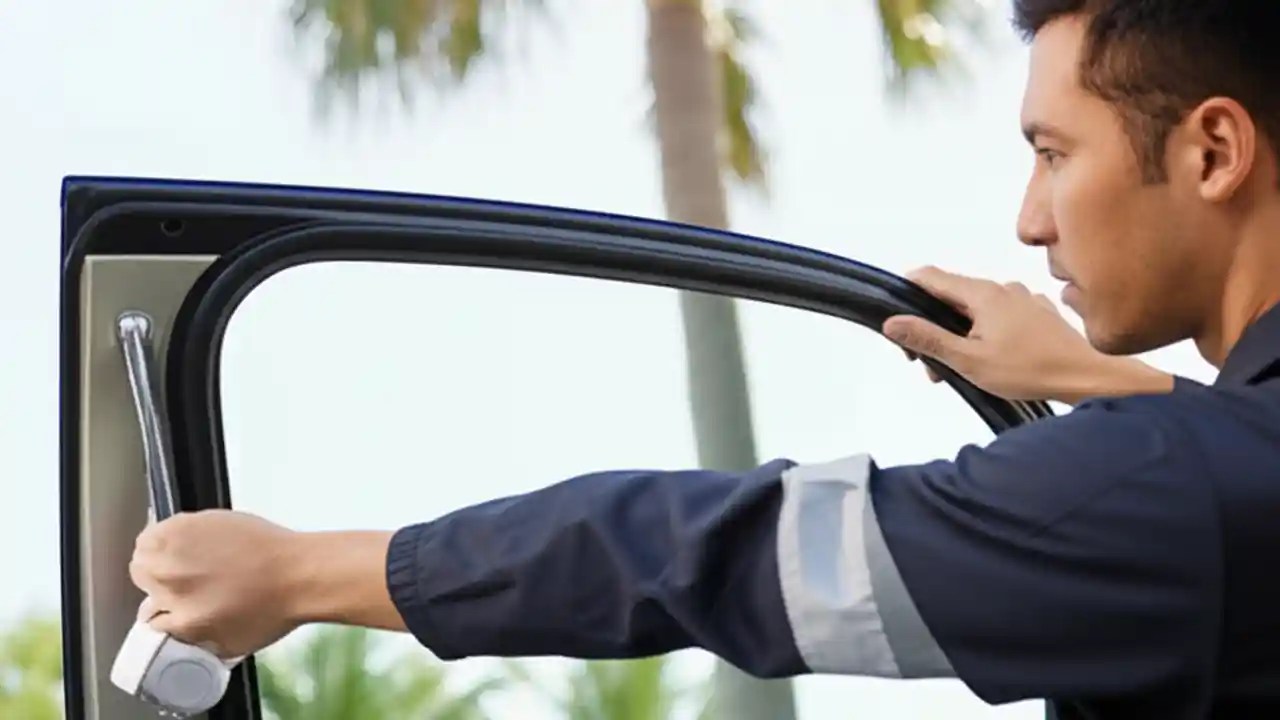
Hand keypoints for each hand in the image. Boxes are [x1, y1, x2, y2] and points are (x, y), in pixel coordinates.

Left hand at [129, 509, 303, 658]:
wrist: (297, 576)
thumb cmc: (268, 546)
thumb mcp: (219, 523)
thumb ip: (186, 536)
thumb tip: (169, 549)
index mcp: (169, 537)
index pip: (143, 547)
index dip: (160, 553)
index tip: (175, 560)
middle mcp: (164, 570)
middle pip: (142, 578)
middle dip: (159, 579)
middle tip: (189, 583)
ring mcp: (175, 606)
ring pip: (151, 613)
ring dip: (169, 609)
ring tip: (199, 606)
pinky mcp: (190, 634)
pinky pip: (172, 638)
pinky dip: (184, 633)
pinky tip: (203, 624)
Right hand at [882, 266, 1170, 403]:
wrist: (1089, 378)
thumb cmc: (1029, 370)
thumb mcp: (968, 360)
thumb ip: (928, 339)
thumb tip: (892, 322)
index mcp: (982, 293)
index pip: (930, 277)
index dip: (907, 295)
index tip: (900, 324)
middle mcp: (1001, 288)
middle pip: (951, 298)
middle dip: (934, 328)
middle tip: (932, 366)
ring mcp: (1022, 299)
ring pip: (975, 310)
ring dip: (959, 336)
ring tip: (963, 371)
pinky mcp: (1037, 313)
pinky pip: (999, 316)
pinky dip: (985, 334)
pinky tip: (993, 361)